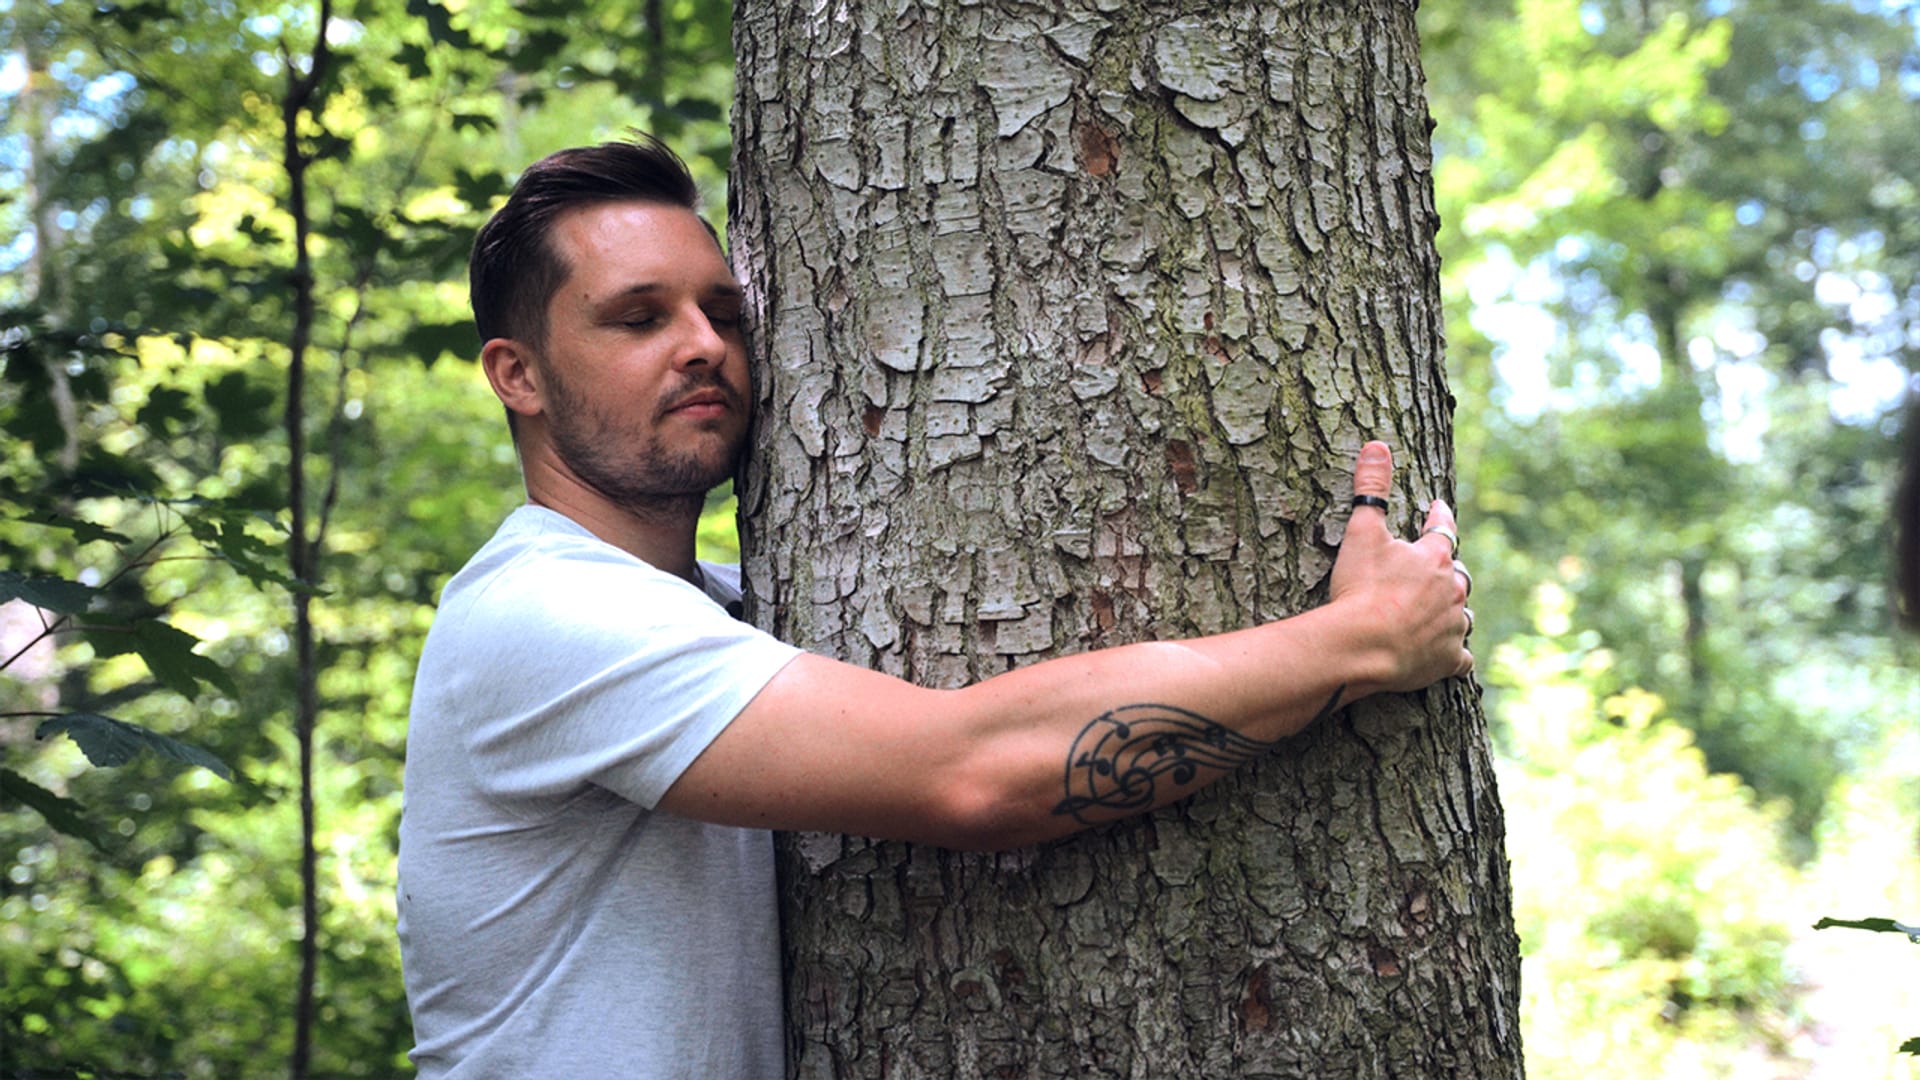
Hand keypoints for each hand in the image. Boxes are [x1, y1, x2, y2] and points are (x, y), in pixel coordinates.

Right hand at [1328, 441, 1473, 692]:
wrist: (1362, 646)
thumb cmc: (1361, 588)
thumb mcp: (1361, 532)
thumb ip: (1370, 488)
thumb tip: (1377, 446)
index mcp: (1434, 558)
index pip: (1443, 529)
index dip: (1439, 517)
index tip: (1438, 508)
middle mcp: (1452, 591)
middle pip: (1458, 575)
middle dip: (1449, 571)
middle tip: (1439, 569)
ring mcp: (1452, 627)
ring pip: (1464, 615)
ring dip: (1455, 610)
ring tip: (1446, 611)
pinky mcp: (1447, 661)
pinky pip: (1461, 658)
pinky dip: (1456, 654)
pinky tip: (1453, 656)